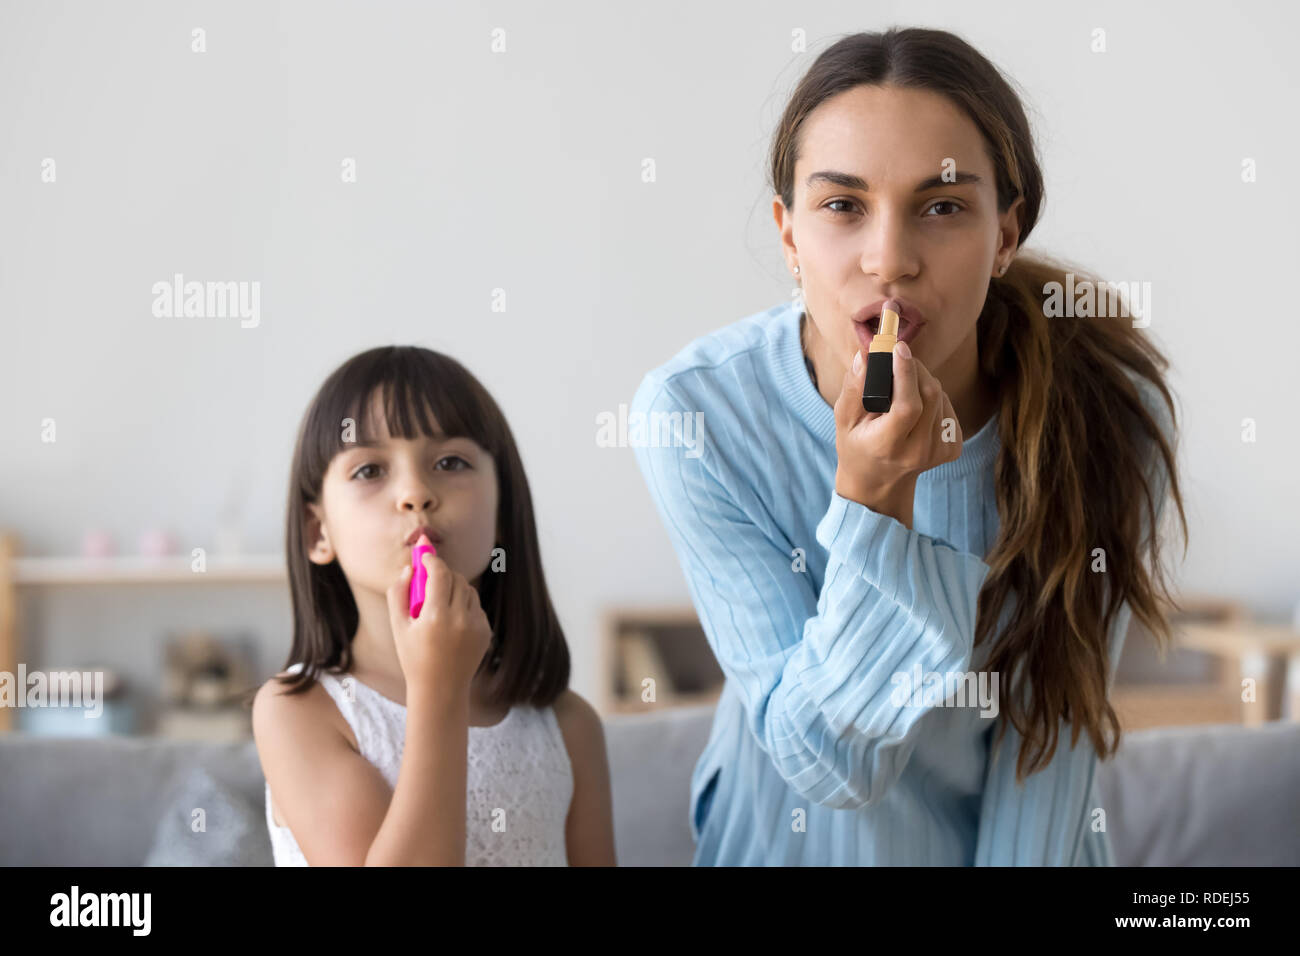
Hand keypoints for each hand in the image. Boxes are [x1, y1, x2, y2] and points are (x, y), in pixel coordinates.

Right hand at [385, 550, 492, 696]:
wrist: (440, 689)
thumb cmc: (414, 657)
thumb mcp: (398, 626)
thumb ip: (398, 593)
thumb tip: (409, 568)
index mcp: (435, 617)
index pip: (439, 573)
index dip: (432, 560)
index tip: (425, 556)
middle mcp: (459, 619)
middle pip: (455, 578)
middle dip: (442, 574)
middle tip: (430, 578)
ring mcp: (476, 625)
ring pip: (468, 590)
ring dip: (454, 589)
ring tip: (440, 605)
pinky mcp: (486, 631)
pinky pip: (476, 606)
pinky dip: (464, 606)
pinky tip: (452, 623)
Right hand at [833, 343, 961, 522]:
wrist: (879, 481)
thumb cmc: (858, 444)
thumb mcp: (844, 419)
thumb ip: (853, 388)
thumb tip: (866, 356)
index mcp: (889, 447)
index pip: (907, 407)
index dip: (906, 374)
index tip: (899, 348)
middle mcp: (919, 451)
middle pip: (929, 395)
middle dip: (915, 368)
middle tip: (898, 357)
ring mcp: (939, 451)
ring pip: (940, 396)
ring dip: (922, 381)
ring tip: (901, 387)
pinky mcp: (953, 446)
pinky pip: (946, 405)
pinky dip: (932, 396)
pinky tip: (916, 406)